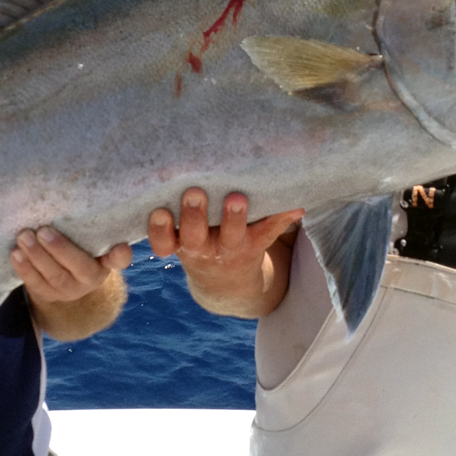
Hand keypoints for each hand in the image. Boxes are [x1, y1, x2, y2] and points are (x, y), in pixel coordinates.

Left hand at [10, 226, 130, 340]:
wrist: (63, 276)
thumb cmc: (77, 246)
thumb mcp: (87, 238)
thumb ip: (87, 226)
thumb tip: (77, 189)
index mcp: (105, 261)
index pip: (118, 259)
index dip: (120, 255)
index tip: (120, 247)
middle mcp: (91, 278)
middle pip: (78, 266)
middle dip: (59, 249)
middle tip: (43, 230)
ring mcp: (69, 290)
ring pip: (54, 276)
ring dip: (37, 256)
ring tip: (24, 237)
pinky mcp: (48, 295)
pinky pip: (35, 283)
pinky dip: (24, 268)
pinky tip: (15, 253)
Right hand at [148, 188, 302, 318]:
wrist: (226, 286)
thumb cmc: (198, 242)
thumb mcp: (179, 236)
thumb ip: (171, 214)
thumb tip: (164, 170)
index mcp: (180, 243)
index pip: (163, 239)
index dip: (159, 228)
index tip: (160, 212)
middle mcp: (202, 248)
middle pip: (195, 235)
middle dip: (194, 215)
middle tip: (194, 193)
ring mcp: (229, 248)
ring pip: (231, 234)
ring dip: (234, 217)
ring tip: (237, 198)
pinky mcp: (254, 246)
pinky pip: (268, 232)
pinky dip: (282, 217)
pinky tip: (295, 205)